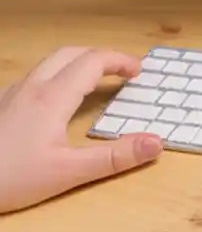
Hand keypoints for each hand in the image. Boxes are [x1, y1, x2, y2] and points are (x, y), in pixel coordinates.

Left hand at [0, 47, 162, 213]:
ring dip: (77, 64)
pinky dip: (56, 78)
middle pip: (71, 53)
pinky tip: (55, 103)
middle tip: (122, 72)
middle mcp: (31, 87)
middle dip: (100, 56)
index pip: (93, 61)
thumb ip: (114, 158)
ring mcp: (10, 94)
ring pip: (49, 64)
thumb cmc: (9, 178)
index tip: (139, 72)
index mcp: (52, 97)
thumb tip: (156, 143)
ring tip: (93, 83)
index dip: (120, 60)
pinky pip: (33, 78)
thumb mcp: (68, 173)